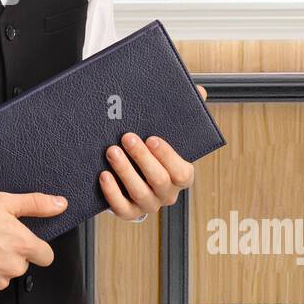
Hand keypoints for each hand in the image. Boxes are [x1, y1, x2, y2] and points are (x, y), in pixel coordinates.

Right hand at [0, 191, 64, 301]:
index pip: (46, 256)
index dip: (35, 247)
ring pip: (3, 277)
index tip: (20, 241)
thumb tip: (60, 205)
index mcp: (22, 245)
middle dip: (11, 256)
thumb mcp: (2, 201)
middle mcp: (12, 268)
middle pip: (22, 265)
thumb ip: (36, 204)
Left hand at [101, 80, 206, 223]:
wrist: (134, 171)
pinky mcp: (129, 211)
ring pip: (140, 192)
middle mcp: (167, 193)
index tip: (152, 138)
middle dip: (142, 158)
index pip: (182, 172)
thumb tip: (199, 91)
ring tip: (112, 151)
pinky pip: (122, 208)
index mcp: (181, 175)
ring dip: (125, 170)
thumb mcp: (170, 131)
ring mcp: (148, 204)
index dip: (167, 156)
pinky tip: (104, 175)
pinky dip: (112, 192)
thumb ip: (187, 111)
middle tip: (126, 138)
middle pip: (159, 180)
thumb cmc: (154, 149)